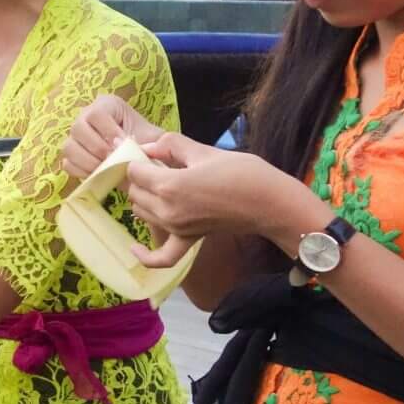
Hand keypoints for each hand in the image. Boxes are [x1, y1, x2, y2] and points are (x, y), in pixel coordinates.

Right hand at [63, 94, 162, 179]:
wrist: (139, 155)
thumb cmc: (145, 141)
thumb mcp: (153, 136)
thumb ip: (151, 141)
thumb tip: (134, 149)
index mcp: (105, 105)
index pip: (96, 113)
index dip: (108, 131)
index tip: (122, 145)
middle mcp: (84, 117)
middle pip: (78, 128)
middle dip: (97, 148)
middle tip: (114, 160)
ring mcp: (75, 137)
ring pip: (69, 147)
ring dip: (88, 161)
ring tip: (107, 169)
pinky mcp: (71, 156)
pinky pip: (68, 164)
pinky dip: (82, 172)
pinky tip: (99, 175)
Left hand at [121, 133, 310, 266]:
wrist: (270, 202)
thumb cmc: (242, 172)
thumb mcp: (204, 151)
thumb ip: (171, 146)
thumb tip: (147, 147)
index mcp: (169, 185)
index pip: (134, 171)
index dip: (138, 159)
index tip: (149, 152)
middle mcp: (167, 210)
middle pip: (134, 191)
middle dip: (141, 176)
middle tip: (157, 165)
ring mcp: (175, 229)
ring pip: (140, 212)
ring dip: (144, 199)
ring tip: (160, 185)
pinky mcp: (187, 240)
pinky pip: (159, 257)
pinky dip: (144, 255)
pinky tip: (134, 247)